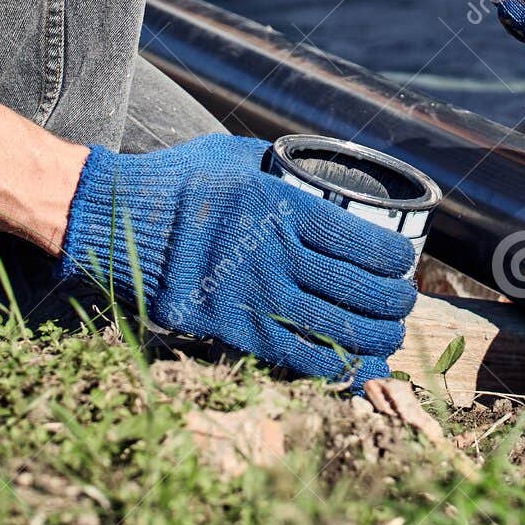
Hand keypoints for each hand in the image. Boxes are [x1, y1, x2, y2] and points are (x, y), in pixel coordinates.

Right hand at [58, 134, 415, 387]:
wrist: (118, 222)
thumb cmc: (181, 182)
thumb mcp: (237, 156)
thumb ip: (283, 166)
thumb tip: (324, 170)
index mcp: (280, 206)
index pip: (361, 240)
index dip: (396, 259)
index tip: (406, 262)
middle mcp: (273, 253)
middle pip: (358, 289)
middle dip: (395, 302)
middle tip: (405, 302)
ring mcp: (252, 296)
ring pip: (336, 328)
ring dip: (376, 337)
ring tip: (392, 337)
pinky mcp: (231, 329)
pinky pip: (296, 357)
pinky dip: (335, 367)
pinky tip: (357, 367)